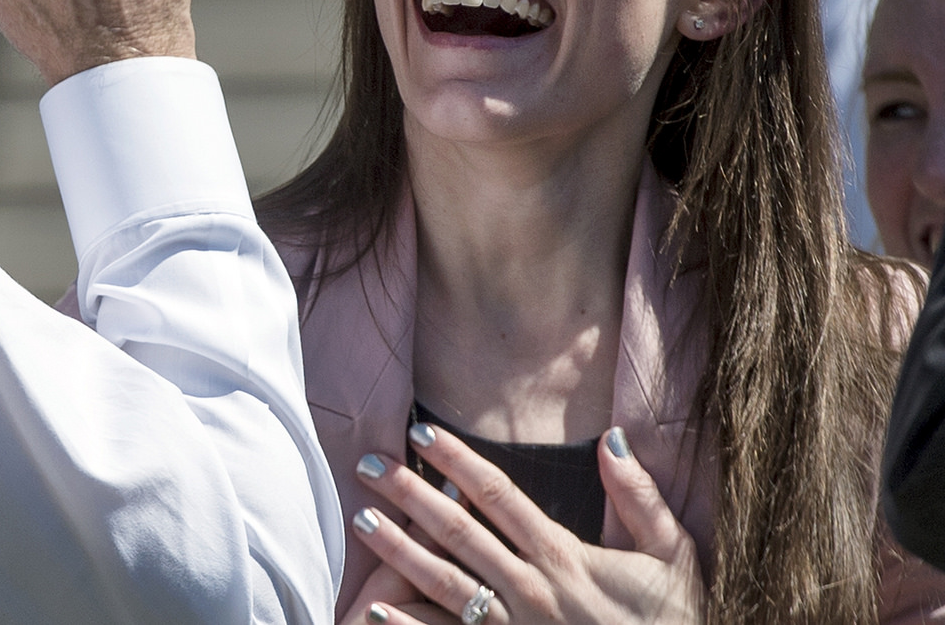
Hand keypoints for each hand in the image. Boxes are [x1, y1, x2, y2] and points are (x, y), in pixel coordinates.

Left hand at [343, 425, 702, 624]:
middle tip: (366, 465)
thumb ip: (639, 497)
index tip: (420, 432)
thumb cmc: (679, 623)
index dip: (455, 460)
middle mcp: (532, 591)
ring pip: (443, 584)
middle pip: (457, 532)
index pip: (497, 495)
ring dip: (397, 551)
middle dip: (407, 495)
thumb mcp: (675, 556)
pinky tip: (373, 607)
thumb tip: (612, 437)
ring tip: (359, 519)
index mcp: (565, 557)